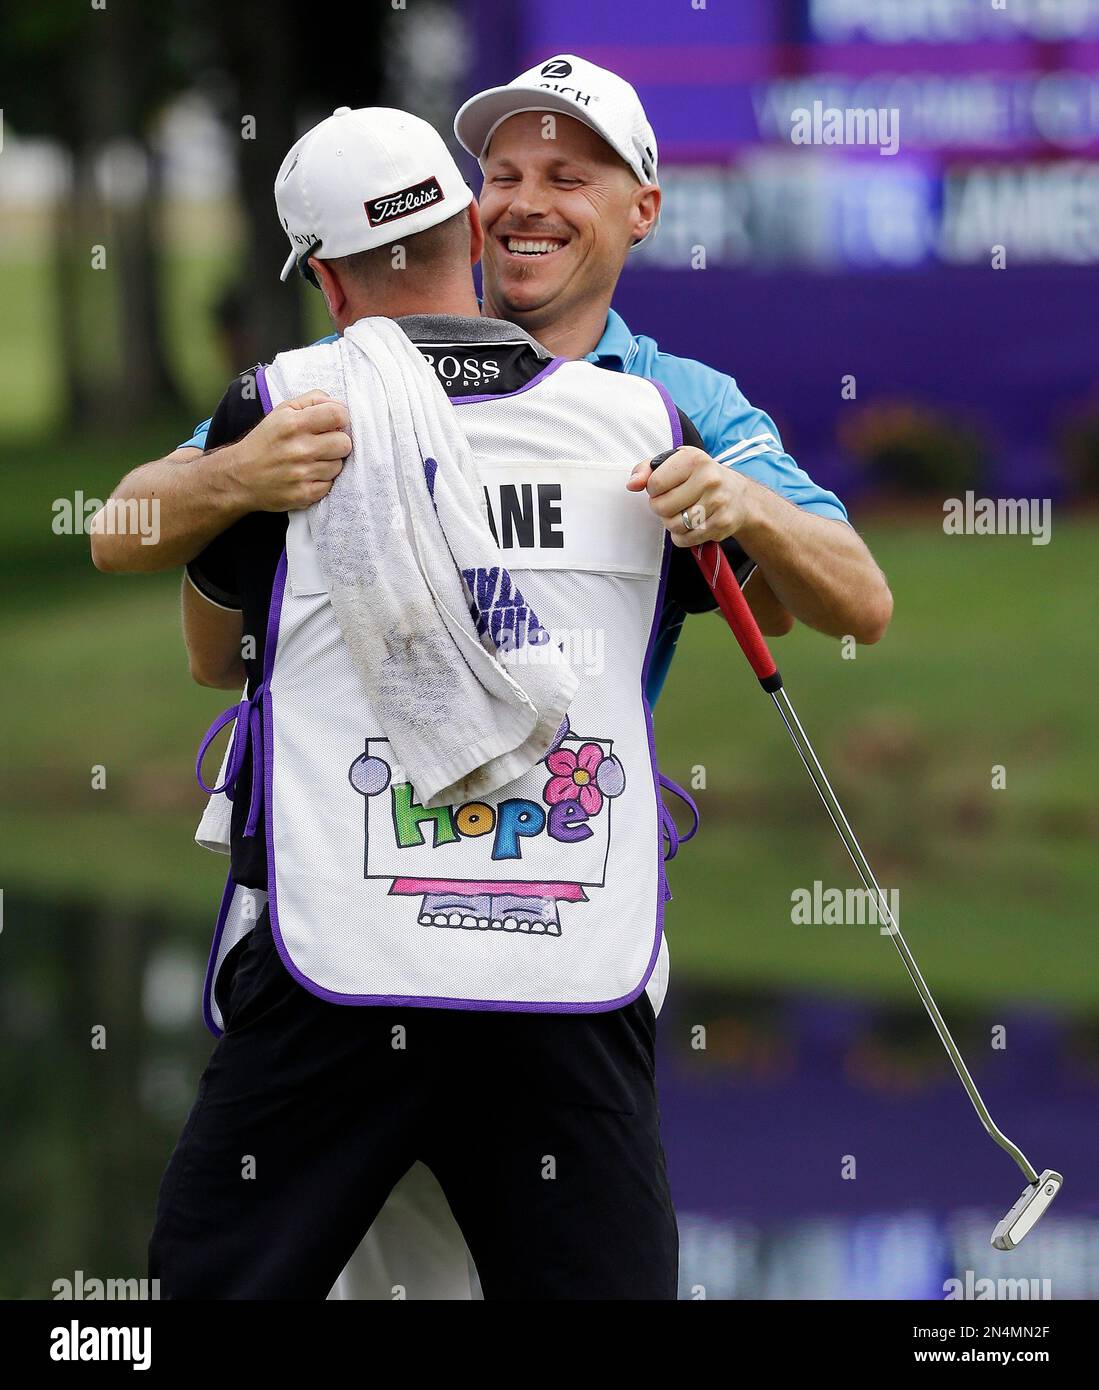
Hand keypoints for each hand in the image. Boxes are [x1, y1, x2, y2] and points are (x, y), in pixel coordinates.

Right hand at [227, 390, 351, 511]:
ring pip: (339, 465)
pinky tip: (307, 476)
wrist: (239, 476)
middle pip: (344, 443)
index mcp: (293, 424)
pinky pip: (330, 485)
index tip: (334, 423)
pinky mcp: (304, 494)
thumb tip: (340, 405)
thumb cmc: (266, 440)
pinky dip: (322, 481)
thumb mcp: (282, 411)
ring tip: (311, 461)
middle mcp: (299, 449)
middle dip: (338, 442)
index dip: (341, 418)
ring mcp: (302, 474)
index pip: (338, 415)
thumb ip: (313, 400)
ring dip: (329, 463)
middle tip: (324, 444)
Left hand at [626, 446, 750, 545]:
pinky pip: (685, 539)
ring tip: (682, 513)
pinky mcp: (721, 524)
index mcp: (694, 459)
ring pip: (673, 526)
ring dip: (671, 523)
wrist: (740, 495)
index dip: (653, 490)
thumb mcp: (675, 463)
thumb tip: (632, 484)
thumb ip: (647, 470)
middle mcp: (709, 479)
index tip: (664, 487)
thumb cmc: (700, 477)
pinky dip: (682, 536)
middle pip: (661, 507)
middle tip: (672, 502)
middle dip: (661, 508)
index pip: (654, 484)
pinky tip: (691, 524)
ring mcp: (717, 502)